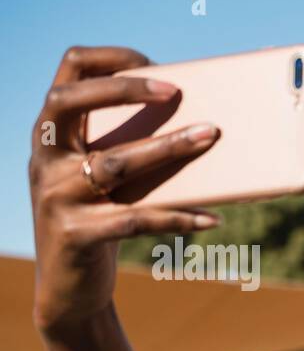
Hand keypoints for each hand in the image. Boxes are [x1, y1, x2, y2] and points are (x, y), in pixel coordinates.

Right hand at [29, 46, 221, 336]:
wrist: (70, 290)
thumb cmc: (101, 221)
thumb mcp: (108, 180)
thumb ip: (130, 149)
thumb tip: (201, 124)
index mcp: (52, 134)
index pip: (69, 71)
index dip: (110, 60)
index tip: (159, 66)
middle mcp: (45, 158)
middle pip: (71, 101)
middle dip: (124, 89)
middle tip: (176, 91)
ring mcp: (54, 196)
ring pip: (114, 162)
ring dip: (167, 148)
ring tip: (209, 136)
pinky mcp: (75, 234)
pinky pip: (134, 220)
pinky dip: (178, 217)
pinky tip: (212, 219)